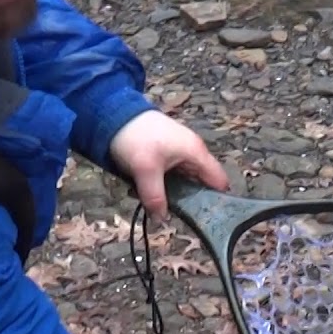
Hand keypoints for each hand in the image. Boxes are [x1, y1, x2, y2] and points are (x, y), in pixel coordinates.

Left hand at [108, 109, 229, 220]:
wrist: (112, 113)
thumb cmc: (136, 136)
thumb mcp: (145, 169)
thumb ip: (155, 197)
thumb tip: (160, 220)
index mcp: (197, 153)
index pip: (220, 182)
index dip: (217, 201)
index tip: (204, 218)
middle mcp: (193, 153)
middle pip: (201, 185)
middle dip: (187, 200)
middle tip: (171, 212)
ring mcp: (179, 153)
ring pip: (183, 182)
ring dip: (170, 193)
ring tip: (153, 201)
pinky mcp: (166, 154)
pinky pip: (170, 176)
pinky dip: (161, 184)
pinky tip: (146, 188)